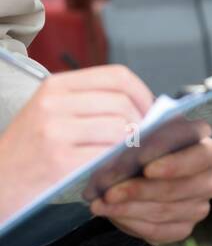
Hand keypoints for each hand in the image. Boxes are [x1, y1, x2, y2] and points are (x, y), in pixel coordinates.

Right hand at [0, 64, 154, 221]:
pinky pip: (107, 155)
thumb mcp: (50, 113)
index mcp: (55, 86)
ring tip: (127, 155)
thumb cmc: (28, 152)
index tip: (148, 111)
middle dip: (141, 123)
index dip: (142, 94)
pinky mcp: (60, 161)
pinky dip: (118, 163)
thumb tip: (144, 107)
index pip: (117, 76)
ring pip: (119, 128)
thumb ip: (90, 104)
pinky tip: (114, 169)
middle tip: (142, 139)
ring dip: (131, 145)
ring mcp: (55, 132)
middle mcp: (54, 103)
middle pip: (122, 103)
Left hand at [90, 133, 211, 243]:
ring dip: (127, 209)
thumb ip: (145, 136)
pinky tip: (111, 214)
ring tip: (99, 204)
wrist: (143, 171)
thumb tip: (128, 143)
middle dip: (138, 191)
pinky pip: (157, 231)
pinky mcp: (184, 228)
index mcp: (210, 152)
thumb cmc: (147, 145)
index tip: (147, 169)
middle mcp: (210, 182)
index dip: (175, 164)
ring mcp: (199, 208)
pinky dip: (131, 223)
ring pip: (162, 212)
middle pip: (175, 189)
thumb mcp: (147, 133)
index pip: (201, 157)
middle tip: (109, 192)